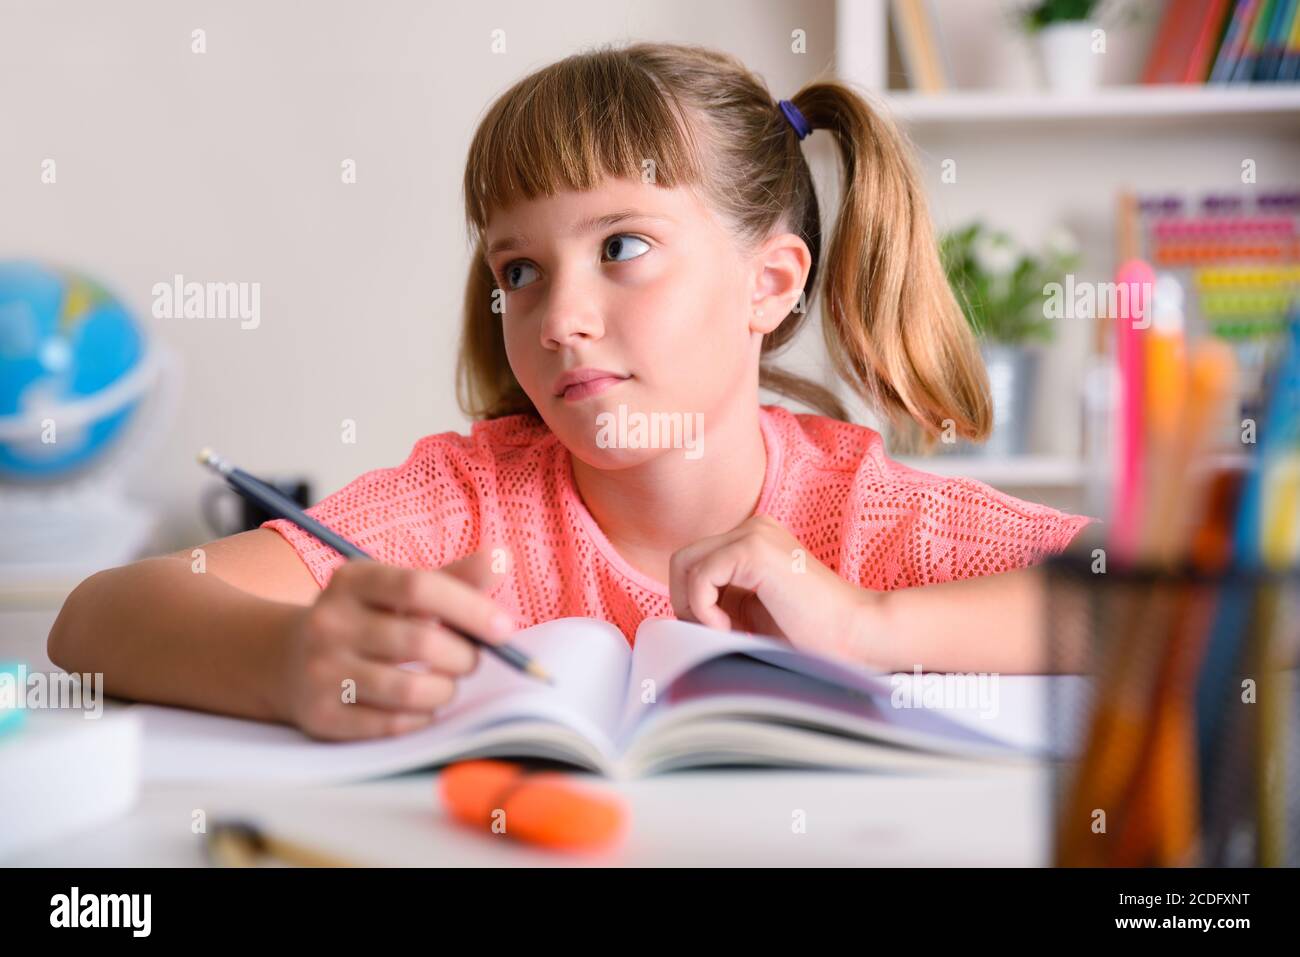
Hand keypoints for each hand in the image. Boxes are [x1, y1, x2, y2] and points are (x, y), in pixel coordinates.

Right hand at [277, 547, 514, 740]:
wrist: (285, 660)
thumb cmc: (364, 620)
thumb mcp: (397, 590)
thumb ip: (451, 578)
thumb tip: (500, 560)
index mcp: (353, 581)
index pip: (420, 588)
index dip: (470, 608)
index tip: (503, 628)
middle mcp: (330, 623)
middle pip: (421, 643)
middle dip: (464, 657)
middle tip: (471, 660)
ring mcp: (321, 671)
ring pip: (411, 690)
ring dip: (446, 691)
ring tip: (447, 683)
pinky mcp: (321, 716)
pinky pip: (392, 726)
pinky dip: (421, 718)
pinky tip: (422, 706)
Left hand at [668, 515, 869, 660]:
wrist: (857, 633)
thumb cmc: (812, 632)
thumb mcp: (753, 611)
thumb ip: (721, 599)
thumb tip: (679, 609)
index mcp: (754, 538)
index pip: (695, 561)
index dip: (692, 600)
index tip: (717, 630)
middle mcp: (752, 527)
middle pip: (683, 559)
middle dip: (685, 601)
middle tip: (715, 632)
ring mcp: (753, 534)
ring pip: (684, 564)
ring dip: (693, 605)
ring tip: (727, 631)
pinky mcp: (753, 551)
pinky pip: (699, 577)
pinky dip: (704, 608)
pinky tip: (732, 628)